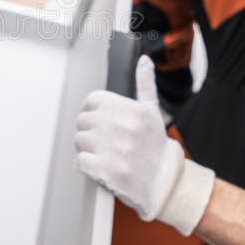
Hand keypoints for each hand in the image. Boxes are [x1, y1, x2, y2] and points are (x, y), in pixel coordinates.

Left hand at [74, 55, 215, 235]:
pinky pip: (80, 161)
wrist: (166, 183)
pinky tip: (101, 166)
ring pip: (79, 141)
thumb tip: (144, 61)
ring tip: (106, 155)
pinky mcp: (106, 171)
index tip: (103, 123)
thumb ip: (145, 84)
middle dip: (91, 132)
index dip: (94, 113)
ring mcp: (114, 149)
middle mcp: (122, 126)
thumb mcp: (153, 111)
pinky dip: (87, 166)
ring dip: (88, 149)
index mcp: (131, 109)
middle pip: (83, 121)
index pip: (91, 101)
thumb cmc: (156, 147)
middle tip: (107, 143)